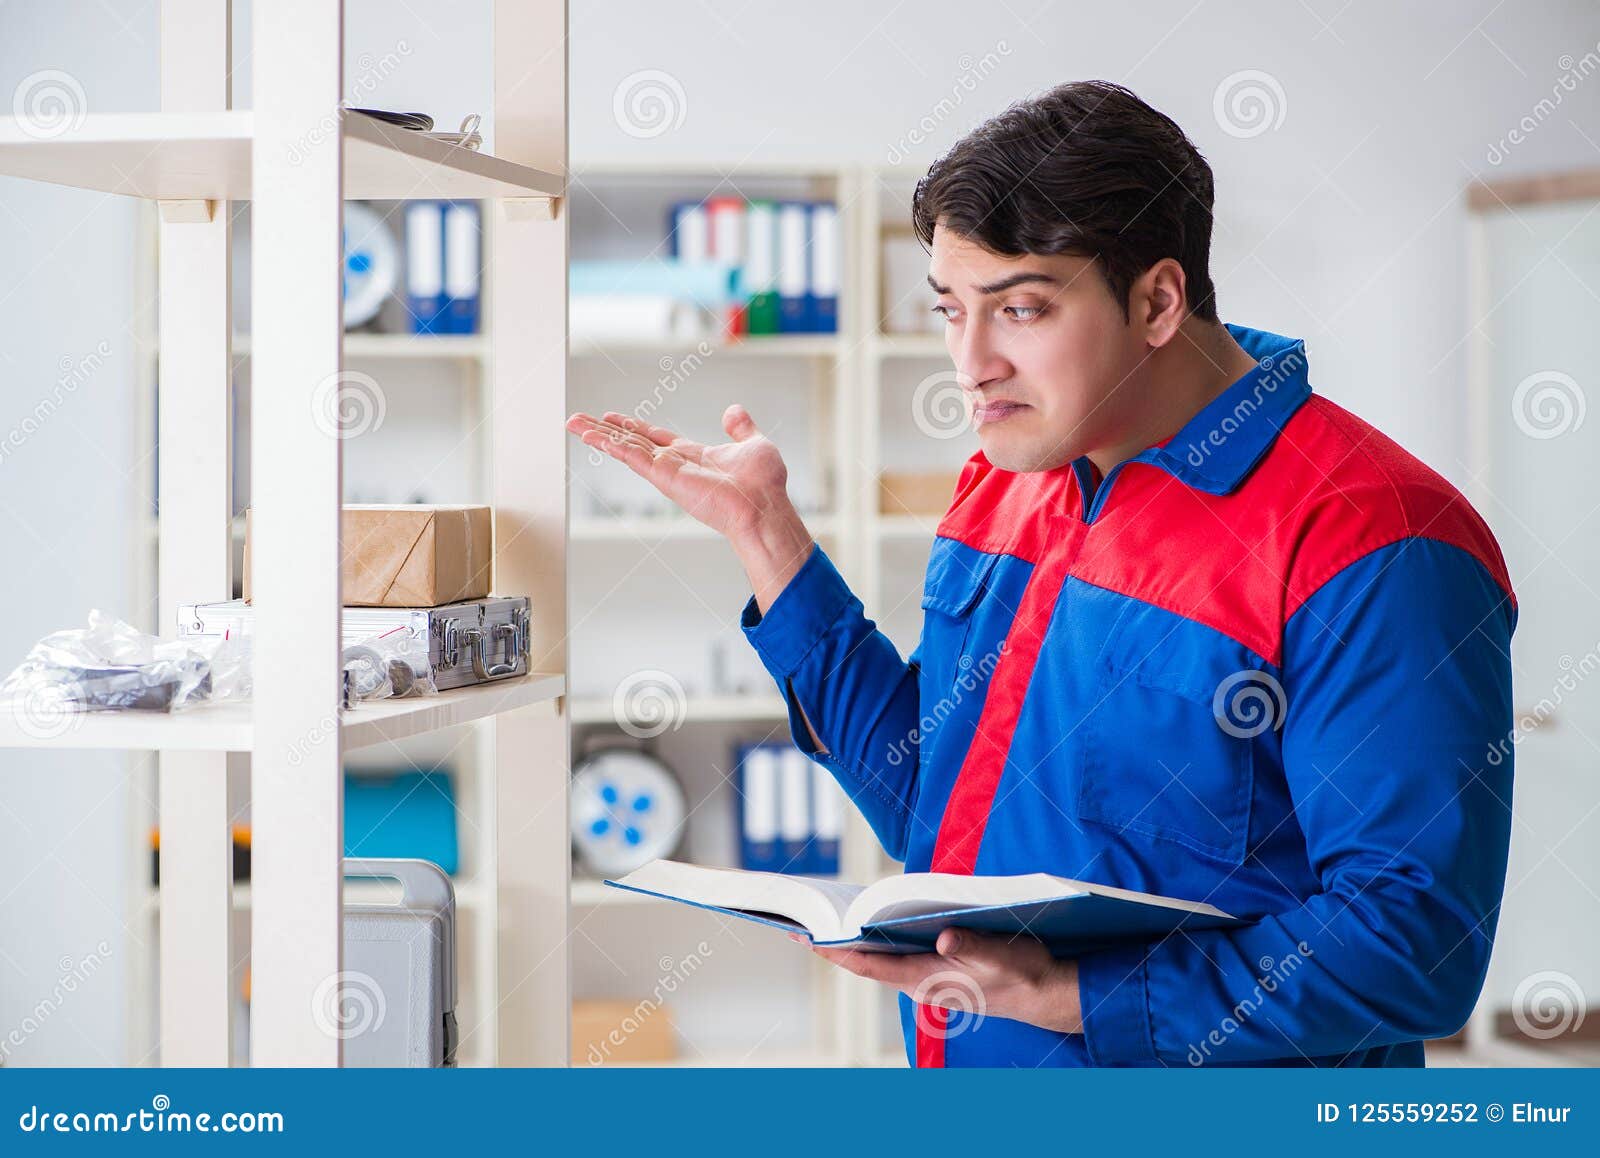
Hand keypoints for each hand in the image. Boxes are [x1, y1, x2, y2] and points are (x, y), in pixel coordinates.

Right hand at [566, 405, 815, 611]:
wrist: (764, 507)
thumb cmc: (765, 485)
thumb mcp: (754, 444)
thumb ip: (740, 428)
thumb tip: (734, 410)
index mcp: (693, 457)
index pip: (656, 438)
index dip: (635, 426)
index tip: (615, 418)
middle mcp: (676, 465)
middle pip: (633, 442)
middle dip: (606, 430)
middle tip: (580, 419)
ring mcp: (668, 471)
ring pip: (626, 448)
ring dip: (598, 435)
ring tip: (573, 423)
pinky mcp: (665, 477)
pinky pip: (632, 457)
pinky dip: (610, 445)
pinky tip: (591, 435)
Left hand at [801, 928, 1082, 1033]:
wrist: (1044, 993)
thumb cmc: (1023, 973)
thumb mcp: (1002, 957)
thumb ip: (975, 948)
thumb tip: (946, 938)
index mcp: (927, 979)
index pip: (870, 966)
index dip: (837, 952)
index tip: (807, 938)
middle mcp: (919, 980)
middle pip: (865, 962)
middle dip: (832, 943)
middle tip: (797, 924)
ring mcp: (925, 976)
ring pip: (877, 959)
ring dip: (849, 941)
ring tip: (820, 919)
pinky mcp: (935, 969)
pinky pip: (893, 955)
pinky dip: (873, 939)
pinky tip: (863, 923)